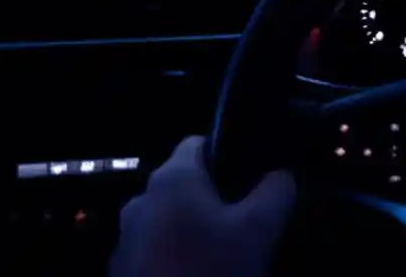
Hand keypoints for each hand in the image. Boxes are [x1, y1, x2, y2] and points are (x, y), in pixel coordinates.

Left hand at [111, 136, 295, 276]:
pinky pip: (157, 248)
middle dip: (216, 197)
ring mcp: (126, 237)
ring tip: (227, 254)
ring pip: (171, 218)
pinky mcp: (123, 269)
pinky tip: (201, 272)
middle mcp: (141, 200)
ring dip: (196, 228)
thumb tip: (282, 173)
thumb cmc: (212, 270)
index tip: (252, 177)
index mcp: (171, 178)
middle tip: (248, 221)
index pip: (199, 142)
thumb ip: (276, 190)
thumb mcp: (259, 229)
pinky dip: (177, 254)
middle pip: (186, 183)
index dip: (228, 152)